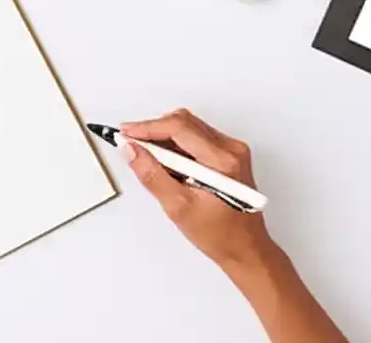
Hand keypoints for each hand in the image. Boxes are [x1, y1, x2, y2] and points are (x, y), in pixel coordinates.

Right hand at [121, 110, 346, 341]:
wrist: (245, 248)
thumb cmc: (219, 235)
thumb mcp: (178, 208)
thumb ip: (152, 175)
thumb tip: (132, 151)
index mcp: (223, 161)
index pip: (179, 128)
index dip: (147, 128)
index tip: (126, 133)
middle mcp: (231, 150)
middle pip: (184, 122)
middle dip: (153, 130)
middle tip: (131, 144)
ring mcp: (232, 151)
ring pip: (189, 127)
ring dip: (164, 138)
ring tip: (148, 159)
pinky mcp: (229, 154)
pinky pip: (197, 137)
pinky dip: (177, 145)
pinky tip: (167, 164)